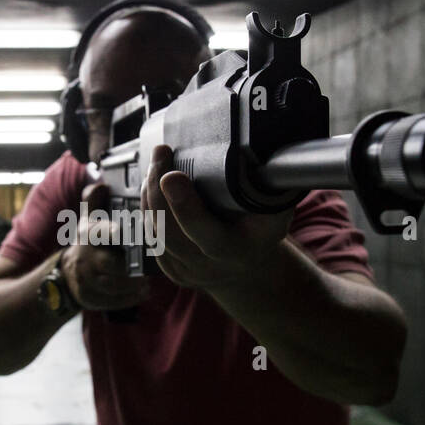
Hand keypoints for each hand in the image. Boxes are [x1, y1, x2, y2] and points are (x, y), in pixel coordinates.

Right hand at [60, 181, 152, 310]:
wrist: (68, 274)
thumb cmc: (90, 243)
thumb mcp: (89, 219)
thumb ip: (96, 200)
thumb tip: (101, 184)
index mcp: (91, 235)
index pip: (100, 232)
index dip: (111, 231)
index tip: (122, 232)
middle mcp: (87, 258)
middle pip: (113, 265)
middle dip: (131, 267)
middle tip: (149, 266)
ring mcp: (87, 280)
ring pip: (115, 286)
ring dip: (134, 285)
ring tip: (147, 281)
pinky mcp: (90, 298)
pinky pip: (114, 301)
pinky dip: (130, 298)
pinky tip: (142, 291)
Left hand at [142, 144, 293, 289]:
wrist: (249, 268)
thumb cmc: (261, 232)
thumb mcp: (275, 213)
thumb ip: (267, 190)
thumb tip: (257, 153)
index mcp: (236, 252)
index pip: (205, 233)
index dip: (185, 205)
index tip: (171, 175)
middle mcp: (208, 266)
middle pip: (169, 231)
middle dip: (158, 188)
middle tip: (161, 153)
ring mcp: (186, 271)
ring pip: (155, 232)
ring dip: (150, 194)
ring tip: (156, 162)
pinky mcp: (170, 269)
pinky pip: (150, 237)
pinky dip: (148, 208)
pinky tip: (153, 186)